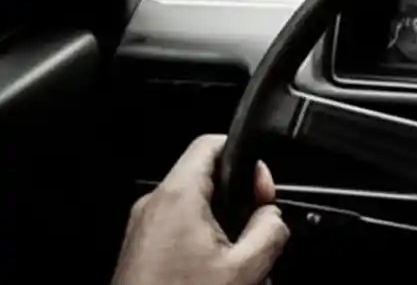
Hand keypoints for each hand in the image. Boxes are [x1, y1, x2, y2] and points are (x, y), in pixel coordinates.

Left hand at [112, 134, 289, 284]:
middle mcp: (155, 206)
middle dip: (241, 206)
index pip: (213, 144)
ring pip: (198, 211)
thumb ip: (270, 230)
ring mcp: (145, 229)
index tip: (263, 192)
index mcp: (178, 196)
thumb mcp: (246, 268)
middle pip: (209, 180)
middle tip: (258, 233)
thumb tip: (273, 218)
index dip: (248, 159)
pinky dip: (206, 247)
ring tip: (241, 267)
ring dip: (227, 232)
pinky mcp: (143, 252)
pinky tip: (220, 278)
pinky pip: (182, 233)